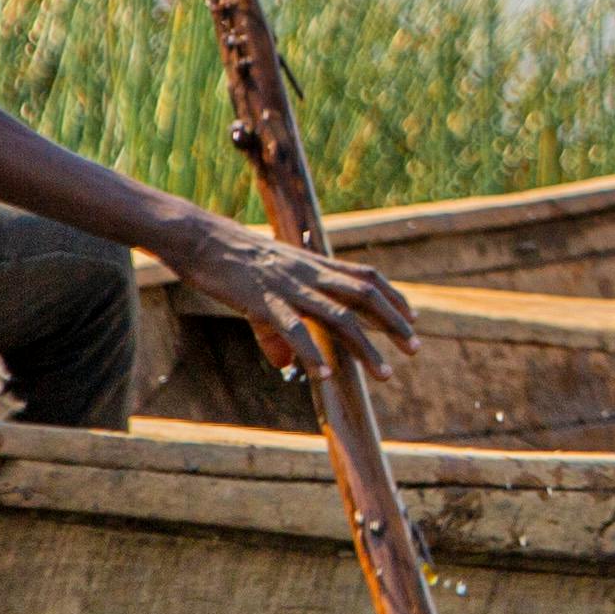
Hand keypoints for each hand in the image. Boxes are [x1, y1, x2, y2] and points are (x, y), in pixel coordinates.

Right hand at [153, 212, 420, 375]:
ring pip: (339, 317)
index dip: (393, 297)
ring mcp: (289, 287)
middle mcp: (309, 274)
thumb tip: (284, 364)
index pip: (365, 277)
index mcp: (313, 265)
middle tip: (414, 349)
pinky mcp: (263, 300)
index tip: (413, 318)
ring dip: (366, 347)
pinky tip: (325, 375)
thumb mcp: (265, 286)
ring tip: (385, 373)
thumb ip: (277, 329)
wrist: (200, 238)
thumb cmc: (232, 262)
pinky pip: (294, 328)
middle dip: (393, 323)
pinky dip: (312, 352)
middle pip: (364, 296)